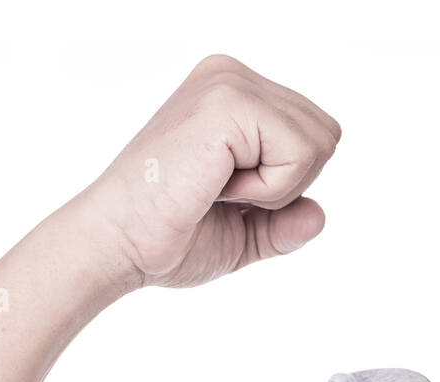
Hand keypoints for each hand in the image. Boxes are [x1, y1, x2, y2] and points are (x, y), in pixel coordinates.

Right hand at [84, 54, 341, 288]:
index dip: (280, 186)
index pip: (309, 136)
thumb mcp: (239, 235)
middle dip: (285, 185)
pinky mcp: (229, 103)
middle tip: (218, 196)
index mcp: (229, 96)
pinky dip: (269, 189)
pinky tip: (216, 188)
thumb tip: (317, 216)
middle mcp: (229, 77)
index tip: (219, 196)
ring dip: (276, 188)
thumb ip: (281, 224)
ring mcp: (228, 84)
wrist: (114, 245)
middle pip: (324, 134)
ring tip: (214, 191)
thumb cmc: (159, 239)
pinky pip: (302, 152)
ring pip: (319, 142)